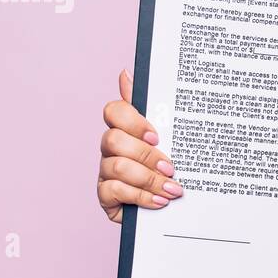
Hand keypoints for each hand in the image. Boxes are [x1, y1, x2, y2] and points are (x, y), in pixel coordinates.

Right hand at [97, 68, 182, 223]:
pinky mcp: (106, 195)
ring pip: (117, 166)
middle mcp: (111, 148)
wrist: (172, 204)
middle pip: (113, 140)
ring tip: (172, 189)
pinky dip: (141, 196)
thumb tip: (126, 73)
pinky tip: (159, 201)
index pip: (114, 111)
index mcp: (125, 129)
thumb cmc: (166, 166)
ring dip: (149, 179)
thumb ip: (151, 108)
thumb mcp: (168, 137)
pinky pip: (115, 191)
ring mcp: (106, 171)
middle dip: (146, 156)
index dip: (133, 122)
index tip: (156, 137)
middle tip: (170, 168)